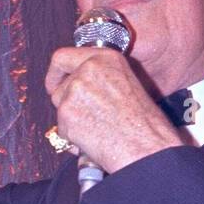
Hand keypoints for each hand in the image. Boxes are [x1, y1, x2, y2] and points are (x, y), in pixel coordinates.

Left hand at [44, 47, 185, 173]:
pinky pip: (61, 126)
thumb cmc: (145, 123)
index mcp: (106, 57)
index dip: (56, 73)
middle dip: (64, 102)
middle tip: (79, 114)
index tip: (56, 83)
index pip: (63, 57)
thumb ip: (101, 78)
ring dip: (71, 120)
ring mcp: (76, 89)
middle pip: (58, 86)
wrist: (147, 146)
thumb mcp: (127, 83)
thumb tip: (79, 85)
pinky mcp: (67, 112)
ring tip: (97, 128)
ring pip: (59, 106)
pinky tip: (93, 139)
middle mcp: (88, 68)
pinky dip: (72, 136)